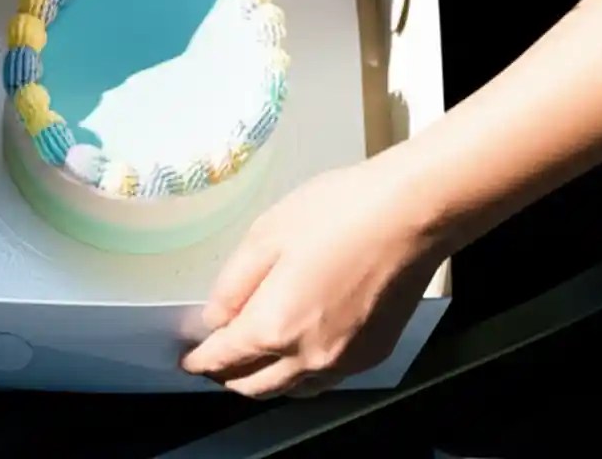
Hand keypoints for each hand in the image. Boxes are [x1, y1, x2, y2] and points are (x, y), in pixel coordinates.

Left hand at [181, 155, 445, 399]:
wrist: (413, 213)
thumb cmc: (338, 212)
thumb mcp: (265, 235)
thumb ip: (233, 284)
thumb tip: (215, 318)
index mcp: (275, 326)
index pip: (224, 359)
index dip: (200, 360)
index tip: (189, 359)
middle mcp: (309, 356)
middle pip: (255, 385)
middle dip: (228, 375)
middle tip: (214, 358)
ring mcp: (345, 360)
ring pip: (292, 388)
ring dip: (265, 379)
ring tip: (252, 357)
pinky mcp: (373, 352)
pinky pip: (326, 378)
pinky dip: (302, 373)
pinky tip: (297, 349)